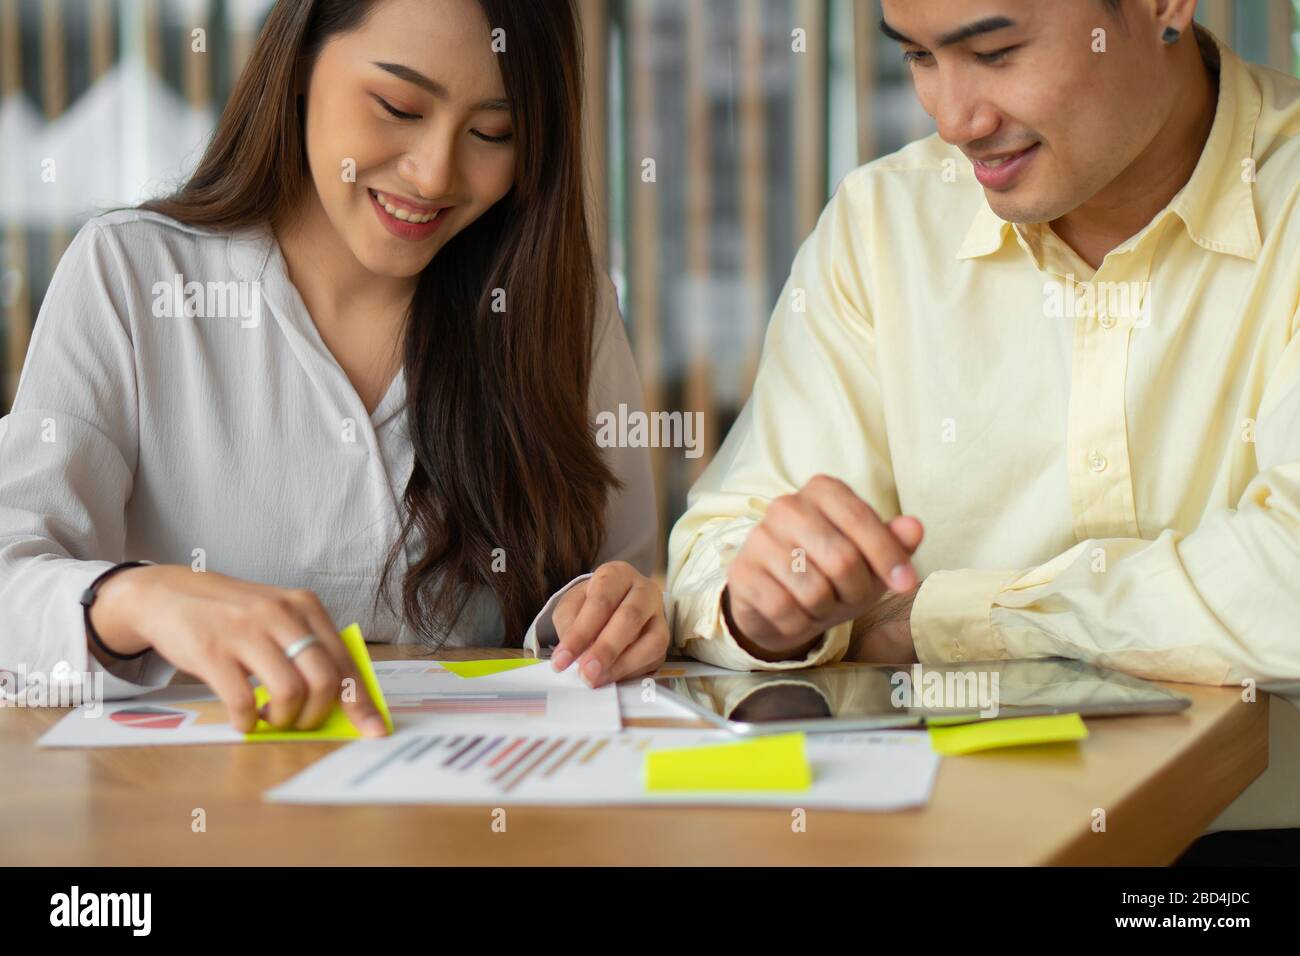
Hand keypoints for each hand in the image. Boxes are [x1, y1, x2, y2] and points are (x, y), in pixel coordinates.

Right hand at [89, 565, 387, 735]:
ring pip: (290, 692)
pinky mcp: (212, 652)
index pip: (345, 661)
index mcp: (305, 607)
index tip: (375, 730)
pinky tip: (245, 719)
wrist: (170, 593)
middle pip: (324, 680)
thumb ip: (308, 648)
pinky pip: (244, 702)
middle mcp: (281, 615)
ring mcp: (246, 632)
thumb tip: (341, 700)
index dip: (362, 702)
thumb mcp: (278, 616)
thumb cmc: (234, 614)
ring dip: (285, 720)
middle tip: (302, 722)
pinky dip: (249, 722)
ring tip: (272, 718)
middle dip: (318, 715)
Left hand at [550, 561, 669, 686]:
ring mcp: (660, 616)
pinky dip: (632, 672)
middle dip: (606, 649)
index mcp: (618, 575)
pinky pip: (655, 659)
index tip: (561, 660)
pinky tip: (611, 678)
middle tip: (586, 673)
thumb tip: (580, 656)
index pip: (601, 601)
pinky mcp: (665, 639)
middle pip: (630, 617)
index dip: (581, 633)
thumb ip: (570, 626)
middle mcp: (645, 590)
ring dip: (622, 664)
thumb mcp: (571, 607)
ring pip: (653, 641)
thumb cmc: (590, 604)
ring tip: (597, 679)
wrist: (613, 604)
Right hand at [723, 474, 923, 661]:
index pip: (861, 519)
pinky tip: (796, 615)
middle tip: (850, 598)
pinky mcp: (742, 573)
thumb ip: (894, 543)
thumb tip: (914, 528)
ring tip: (820, 604)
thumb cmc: (832, 575)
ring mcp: (759, 538)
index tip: (906, 584)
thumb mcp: (870, 560)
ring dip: (826, 610)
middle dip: (856, 591)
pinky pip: (786, 610)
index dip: (888, 557)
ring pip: (815, 590)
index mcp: (822, 490)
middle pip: (842, 559)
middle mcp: (787, 506)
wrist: (779, 604)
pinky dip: (800, 624)